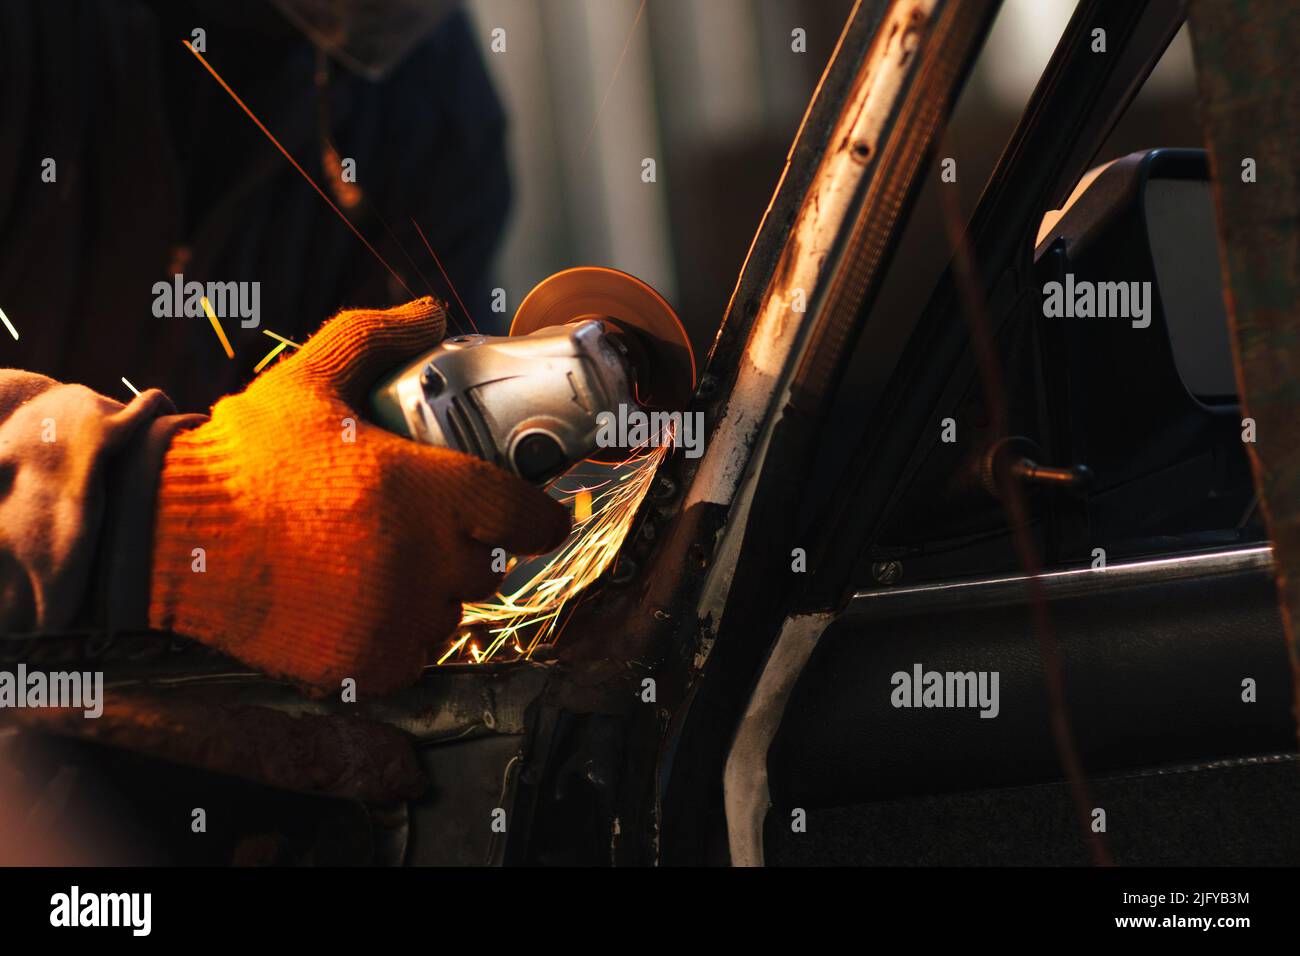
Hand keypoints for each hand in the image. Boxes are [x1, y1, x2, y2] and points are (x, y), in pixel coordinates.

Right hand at [148, 298, 570, 693]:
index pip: (527, 517)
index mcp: (426, 491)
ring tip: (384, 561)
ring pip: (452, 613)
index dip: (538, 514)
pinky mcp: (365, 664)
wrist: (167, 537)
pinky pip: (414, 655)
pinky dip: (399, 635)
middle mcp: (422, 561)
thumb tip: (431, 308)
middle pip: (488, 564)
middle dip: (467, 544)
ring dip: (434, 591)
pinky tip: (362, 602)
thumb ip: (374, 338)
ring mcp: (395, 619)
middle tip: (424, 525)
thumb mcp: (306, 380)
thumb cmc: (242, 457)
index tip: (532, 512)